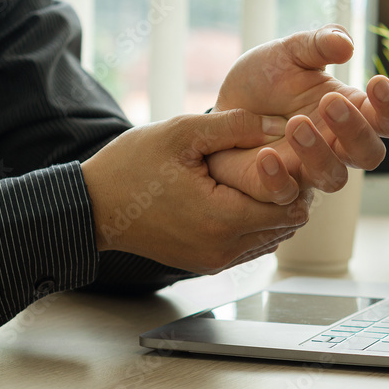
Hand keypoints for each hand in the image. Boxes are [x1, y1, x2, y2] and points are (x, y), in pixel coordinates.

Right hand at [81, 109, 311, 274]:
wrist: (93, 206)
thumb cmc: (131, 166)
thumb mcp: (182, 132)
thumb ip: (236, 125)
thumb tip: (281, 125)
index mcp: (221, 219)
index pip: (290, 206)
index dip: (295, 177)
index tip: (285, 153)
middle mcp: (223, 249)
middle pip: (287, 224)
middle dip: (288, 193)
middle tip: (277, 161)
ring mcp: (215, 261)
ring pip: (273, 237)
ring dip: (272, 208)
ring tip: (259, 176)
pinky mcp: (208, 264)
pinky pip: (251, 245)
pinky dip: (255, 222)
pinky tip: (240, 194)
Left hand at [206, 24, 388, 203]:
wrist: (223, 105)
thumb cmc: (265, 80)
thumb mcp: (289, 52)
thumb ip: (318, 44)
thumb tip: (346, 44)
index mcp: (352, 112)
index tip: (376, 83)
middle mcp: (338, 146)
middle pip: (371, 155)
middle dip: (356, 130)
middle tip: (330, 101)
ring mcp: (309, 169)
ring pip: (334, 178)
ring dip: (319, 153)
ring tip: (295, 123)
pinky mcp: (277, 185)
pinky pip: (287, 195)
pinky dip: (278, 178)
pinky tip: (265, 155)